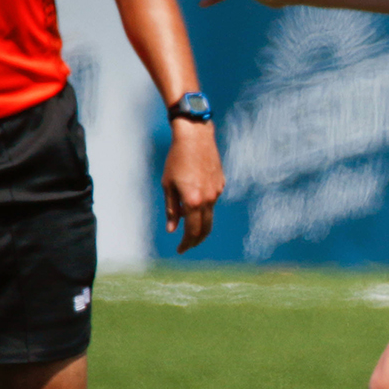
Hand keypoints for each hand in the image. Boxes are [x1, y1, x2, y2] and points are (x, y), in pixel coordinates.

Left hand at [163, 120, 223, 251]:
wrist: (195, 138)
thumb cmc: (176, 159)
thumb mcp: (168, 185)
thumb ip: (171, 209)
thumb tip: (172, 229)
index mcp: (193, 201)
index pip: (192, 231)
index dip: (186, 243)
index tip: (180, 249)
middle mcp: (208, 199)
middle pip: (206, 229)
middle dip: (196, 240)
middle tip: (187, 245)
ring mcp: (217, 191)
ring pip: (209, 214)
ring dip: (199, 222)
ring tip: (187, 221)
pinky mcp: (221, 183)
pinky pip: (212, 200)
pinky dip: (203, 205)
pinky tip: (195, 196)